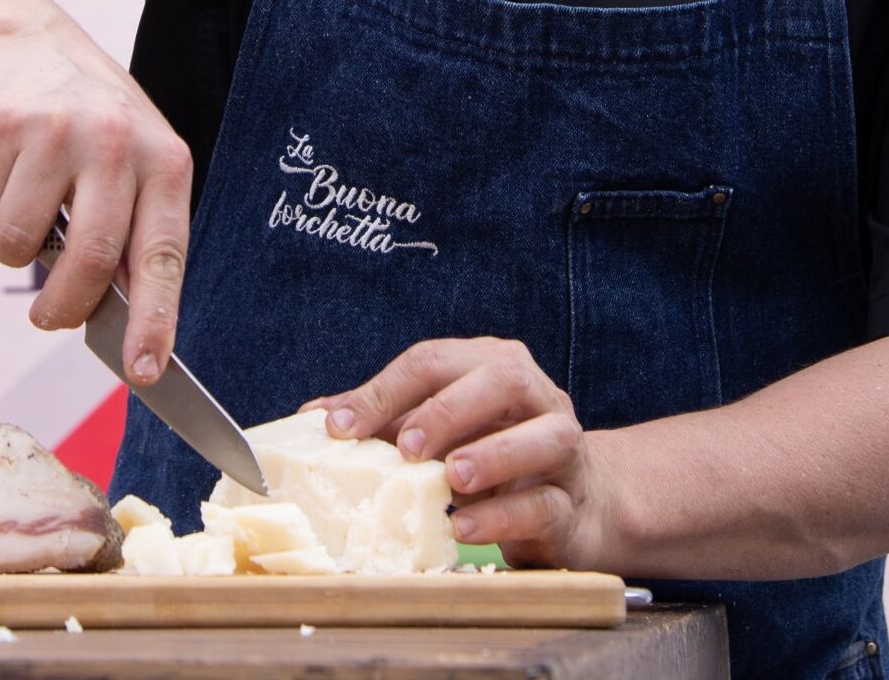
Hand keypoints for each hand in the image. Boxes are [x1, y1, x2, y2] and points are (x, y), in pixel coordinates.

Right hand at [0, 24, 193, 385]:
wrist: (24, 44)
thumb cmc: (88, 125)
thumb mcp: (131, 164)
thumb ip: (130, 232)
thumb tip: (120, 325)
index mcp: (164, 160)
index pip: (163, 254)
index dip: (154, 320)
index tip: (144, 372)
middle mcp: (116, 142)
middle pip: (89, 261)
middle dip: (63, 308)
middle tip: (47, 318)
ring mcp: (57, 131)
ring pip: (21, 243)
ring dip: (13, 248)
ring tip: (25, 208)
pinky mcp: (1, 126)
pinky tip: (1, 172)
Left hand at [314, 337, 612, 569]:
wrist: (573, 506)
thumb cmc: (493, 456)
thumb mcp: (439, 432)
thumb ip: (385, 421)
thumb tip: (315, 418)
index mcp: (491, 365)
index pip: (435, 361)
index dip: (384, 392)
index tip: (339, 430)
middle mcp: (536, 396)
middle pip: (502, 379)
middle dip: (449, 410)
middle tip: (407, 447)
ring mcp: (563, 449)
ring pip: (545, 435)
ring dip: (495, 454)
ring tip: (452, 477)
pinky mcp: (572, 504)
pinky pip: (546, 503)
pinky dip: (504, 515)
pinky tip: (466, 527)